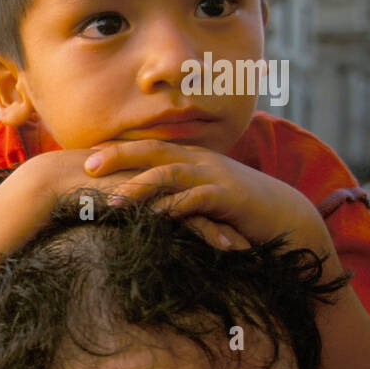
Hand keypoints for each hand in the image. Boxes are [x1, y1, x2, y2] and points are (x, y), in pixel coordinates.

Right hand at [10, 148, 247, 250]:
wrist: (49, 185)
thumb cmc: (66, 194)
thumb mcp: (98, 197)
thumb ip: (114, 201)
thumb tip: (115, 215)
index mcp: (145, 171)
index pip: (184, 186)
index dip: (206, 202)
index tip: (225, 219)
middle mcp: (156, 174)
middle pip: (201, 193)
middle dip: (225, 213)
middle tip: (249, 231)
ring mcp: (156, 184)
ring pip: (201, 205)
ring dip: (225, 225)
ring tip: (245, 246)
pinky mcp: (152, 199)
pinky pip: (188, 215)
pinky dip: (209, 232)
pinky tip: (226, 248)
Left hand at [82, 140, 326, 252]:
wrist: (285, 217)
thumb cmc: (236, 210)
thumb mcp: (200, 198)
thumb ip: (173, 194)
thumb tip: (142, 203)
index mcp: (190, 159)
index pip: (148, 149)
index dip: (117, 151)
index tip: (85, 156)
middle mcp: (200, 161)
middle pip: (153, 152)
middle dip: (119, 157)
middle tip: (86, 166)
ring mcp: (215, 177)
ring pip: (170, 175)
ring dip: (139, 187)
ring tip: (112, 201)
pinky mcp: (229, 198)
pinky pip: (196, 200)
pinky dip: (174, 208)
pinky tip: (153, 219)